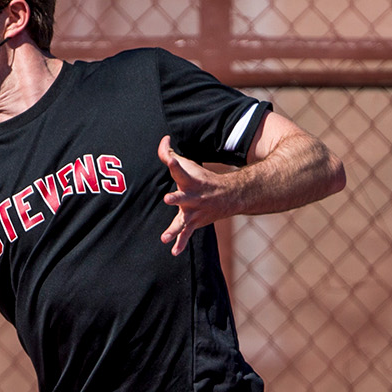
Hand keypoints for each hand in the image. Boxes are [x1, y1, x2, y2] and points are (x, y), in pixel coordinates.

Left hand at [157, 135, 240, 256]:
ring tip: (164, 237)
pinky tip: (174, 251)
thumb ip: (170, 154)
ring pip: (183, 221)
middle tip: (168, 199)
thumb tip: (163, 140)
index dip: (175, 162)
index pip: (179, 168)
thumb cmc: (201, 179)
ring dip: (174, 229)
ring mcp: (193, 212)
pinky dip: (181, 244)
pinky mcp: (193, 222)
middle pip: (182, 197)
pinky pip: (186, 235)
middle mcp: (191, 196)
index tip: (171, 156)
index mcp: (188, 180)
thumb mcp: (188, 164)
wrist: (227, 196)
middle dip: (175, 199)